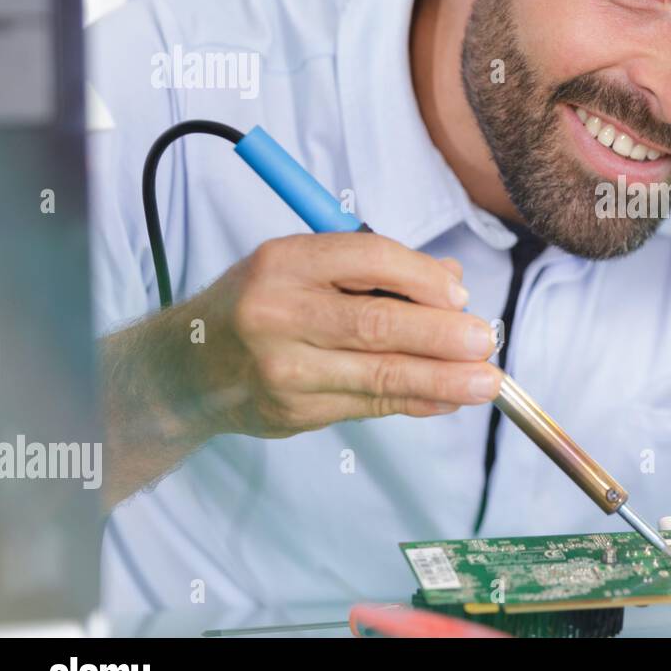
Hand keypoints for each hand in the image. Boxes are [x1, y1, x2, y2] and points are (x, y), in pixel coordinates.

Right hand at [172, 231, 502, 437]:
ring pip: (378, 373)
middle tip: (485, 341)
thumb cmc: (260, 304)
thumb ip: (374, 272)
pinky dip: (415, 401)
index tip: (460, 294)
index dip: (422, 276)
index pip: (369, 258)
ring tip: (485, 382)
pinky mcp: (292, 412)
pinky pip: (369, 405)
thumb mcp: (303, 268)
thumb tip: (452, 282)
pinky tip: (447, 400)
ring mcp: (284, 369)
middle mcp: (278, 313)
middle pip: (378, 323)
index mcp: (284, 262)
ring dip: (442, 379)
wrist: (185, 368)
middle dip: (442, 334)